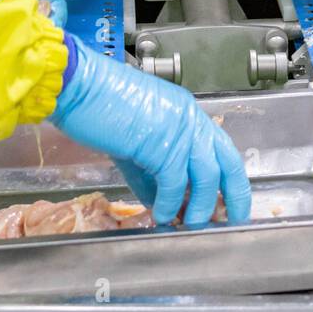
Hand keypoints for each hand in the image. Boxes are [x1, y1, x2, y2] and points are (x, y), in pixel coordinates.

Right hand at [52, 36, 251, 225]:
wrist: (77, 86)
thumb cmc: (98, 105)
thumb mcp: (133, 140)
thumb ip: (150, 173)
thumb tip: (161, 202)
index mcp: (186, 113)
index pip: (222, 150)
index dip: (231, 180)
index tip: (232, 203)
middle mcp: (189, 119)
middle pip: (228, 163)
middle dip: (235, 197)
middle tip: (231, 222)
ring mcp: (178, 130)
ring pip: (207, 176)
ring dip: (200, 207)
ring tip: (190, 226)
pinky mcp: (160, 143)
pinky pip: (174, 182)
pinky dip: (169, 204)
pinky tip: (161, 215)